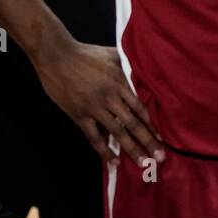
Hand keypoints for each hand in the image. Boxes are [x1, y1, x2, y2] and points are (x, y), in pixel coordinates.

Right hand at [32, 42, 163, 168]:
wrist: (54, 54)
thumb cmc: (83, 53)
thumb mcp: (111, 54)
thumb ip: (127, 65)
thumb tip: (140, 70)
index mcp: (119, 83)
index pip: (141, 109)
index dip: (152, 125)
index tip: (162, 139)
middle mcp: (110, 98)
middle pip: (133, 124)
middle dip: (148, 142)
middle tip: (161, 158)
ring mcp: (94, 108)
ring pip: (117, 133)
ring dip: (132, 150)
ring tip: (143, 164)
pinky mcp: (79, 115)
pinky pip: (94, 137)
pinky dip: (105, 151)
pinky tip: (114, 162)